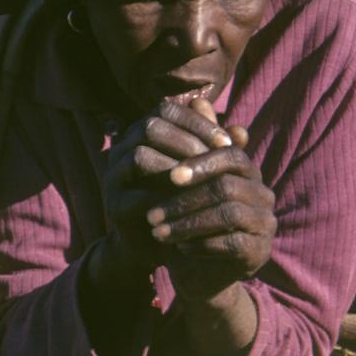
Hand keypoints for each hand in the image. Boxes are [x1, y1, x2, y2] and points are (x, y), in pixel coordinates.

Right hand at [101, 96, 235, 277]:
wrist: (161, 245)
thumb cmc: (185, 200)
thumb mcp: (205, 174)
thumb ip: (219, 153)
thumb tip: (242, 132)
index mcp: (143, 134)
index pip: (166, 110)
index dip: (197, 122)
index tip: (227, 144)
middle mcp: (122, 149)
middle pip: (149, 127)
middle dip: (187, 142)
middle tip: (216, 160)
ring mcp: (113, 176)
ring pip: (138, 156)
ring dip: (175, 168)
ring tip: (203, 182)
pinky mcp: (113, 205)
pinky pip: (135, 194)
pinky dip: (165, 198)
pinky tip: (190, 205)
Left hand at [148, 106, 275, 298]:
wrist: (200, 271)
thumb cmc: (189, 220)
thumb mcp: (183, 184)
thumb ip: (190, 145)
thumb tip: (195, 97)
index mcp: (247, 173)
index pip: (231, 155)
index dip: (200, 163)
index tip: (168, 175)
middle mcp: (263, 195)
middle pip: (227, 186)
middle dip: (184, 199)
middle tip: (151, 212)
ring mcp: (265, 224)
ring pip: (228, 214)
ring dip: (186, 223)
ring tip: (156, 231)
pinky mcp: (259, 252)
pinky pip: (231, 243)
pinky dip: (200, 244)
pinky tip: (178, 249)